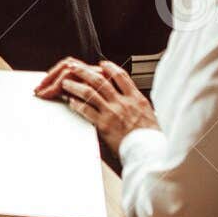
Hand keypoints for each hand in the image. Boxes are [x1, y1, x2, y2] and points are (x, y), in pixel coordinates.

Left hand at [35, 57, 158, 153]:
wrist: (150, 153)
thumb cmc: (151, 139)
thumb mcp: (150, 116)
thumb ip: (139, 106)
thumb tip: (134, 101)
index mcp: (136, 99)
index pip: (121, 76)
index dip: (110, 67)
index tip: (102, 64)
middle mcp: (123, 102)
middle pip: (100, 80)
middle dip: (84, 71)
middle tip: (74, 67)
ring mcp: (113, 112)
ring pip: (89, 92)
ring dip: (75, 85)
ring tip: (65, 83)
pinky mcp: (104, 125)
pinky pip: (86, 110)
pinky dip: (77, 104)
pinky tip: (71, 101)